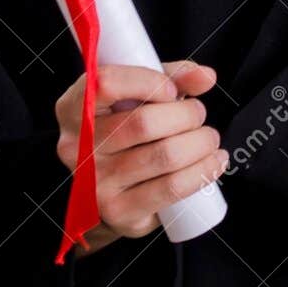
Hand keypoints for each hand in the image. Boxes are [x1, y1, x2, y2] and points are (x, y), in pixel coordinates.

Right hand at [53, 59, 227, 256]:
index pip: (107, 83)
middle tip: (198, 114)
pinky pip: (171, 187)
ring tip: (208, 137)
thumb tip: (206, 76)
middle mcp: (77, 147)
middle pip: (144, 122)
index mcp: (73, 108)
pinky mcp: (119, 210)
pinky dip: (202, 171)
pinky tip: (214, 161)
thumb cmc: (124, 131)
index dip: (148, 81)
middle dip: (186, 114)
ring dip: (200, 142)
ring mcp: (96, 183)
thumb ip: (170, 77)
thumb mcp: (136, 95)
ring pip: (164, 155)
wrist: (104, 190)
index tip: (172, 89)